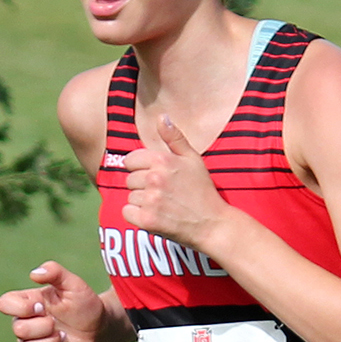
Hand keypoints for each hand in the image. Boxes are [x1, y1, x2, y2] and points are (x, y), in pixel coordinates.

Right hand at [0, 261, 105, 341]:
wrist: (100, 327)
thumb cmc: (85, 303)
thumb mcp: (74, 284)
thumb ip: (55, 272)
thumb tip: (34, 274)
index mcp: (27, 303)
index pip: (4, 303)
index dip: (20, 307)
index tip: (41, 306)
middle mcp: (25, 322)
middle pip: (17, 328)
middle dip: (42, 326)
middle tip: (57, 324)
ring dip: (48, 341)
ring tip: (62, 335)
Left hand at [124, 117, 231, 247]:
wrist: (213, 224)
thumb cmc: (203, 191)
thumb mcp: (193, 159)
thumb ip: (174, 138)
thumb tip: (161, 116)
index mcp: (163, 160)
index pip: (130, 160)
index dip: (141, 169)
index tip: (156, 178)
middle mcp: (154, 178)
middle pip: (130, 179)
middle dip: (143, 186)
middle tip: (164, 194)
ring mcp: (150, 200)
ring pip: (130, 197)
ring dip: (142, 202)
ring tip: (164, 206)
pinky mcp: (147, 219)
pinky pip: (127, 212)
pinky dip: (137, 216)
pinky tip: (155, 216)